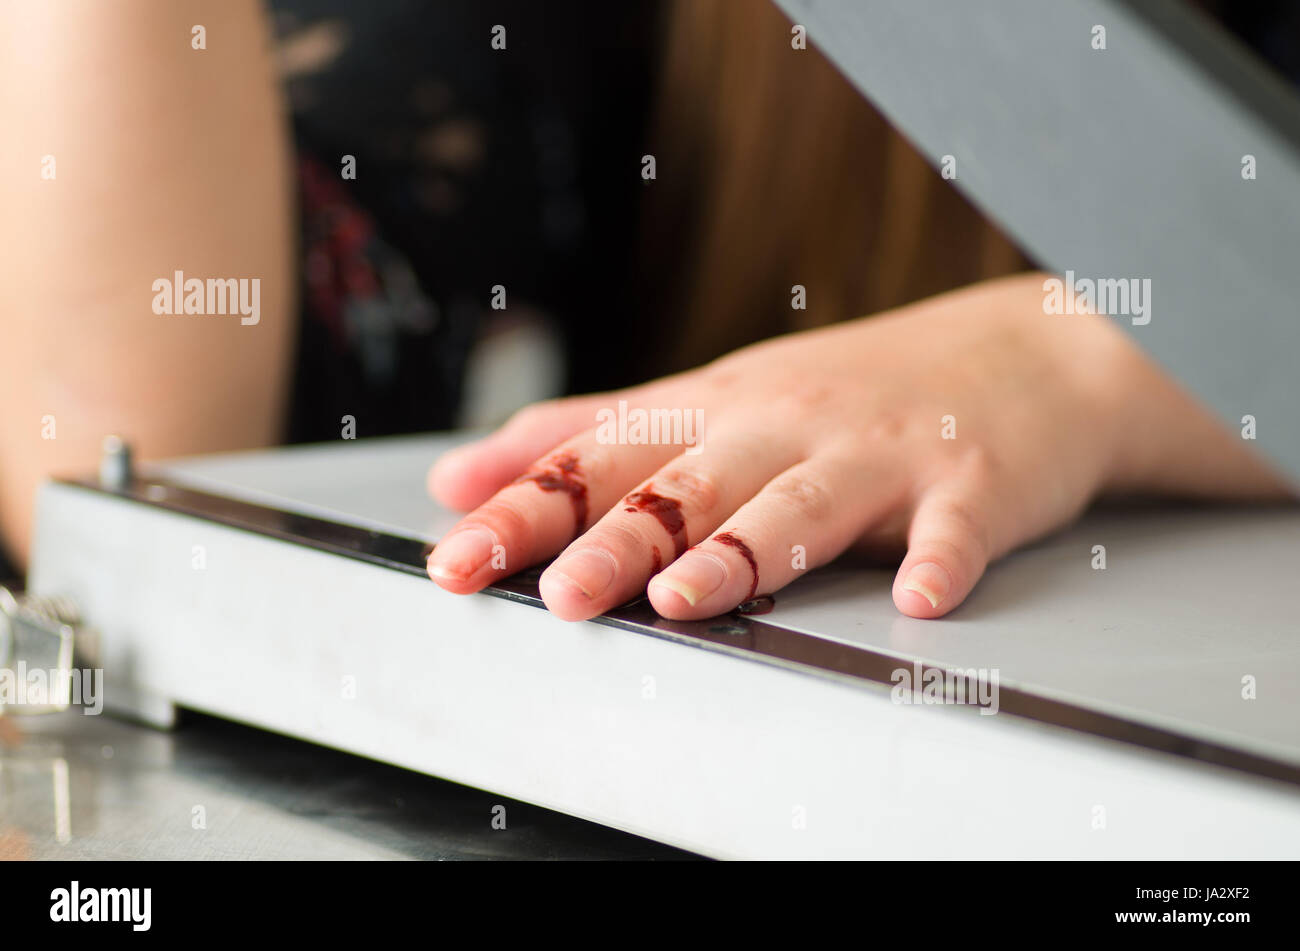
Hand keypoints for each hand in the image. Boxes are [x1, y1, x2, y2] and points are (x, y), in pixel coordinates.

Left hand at [426, 273, 1289, 619]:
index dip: (523, 505)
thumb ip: (591, 435)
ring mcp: (875, 450)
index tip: (454, 556)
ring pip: (796, 504)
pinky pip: (950, 527)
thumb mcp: (711, 398)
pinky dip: (937, 560)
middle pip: (685, 484)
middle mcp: (782, 426)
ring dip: (740, 552)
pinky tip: (917, 598)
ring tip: (684, 598)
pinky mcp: (967, 480)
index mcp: (715, 412)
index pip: (603, 457)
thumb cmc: (848, 389)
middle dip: (614, 540)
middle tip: (558, 595)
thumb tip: (465, 472)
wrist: (1021, 352)